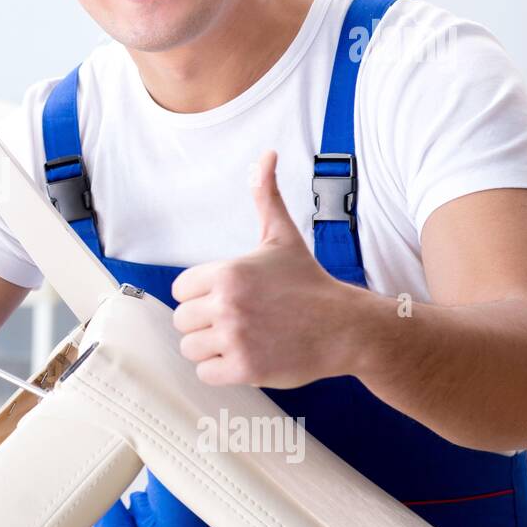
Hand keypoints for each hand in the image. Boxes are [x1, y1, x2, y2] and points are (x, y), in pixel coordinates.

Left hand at [170, 150, 355, 387]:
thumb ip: (265, 195)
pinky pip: (205, 372)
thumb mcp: (282, 236)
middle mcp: (227, 304)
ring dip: (211, 348)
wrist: (345, 328)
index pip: (181, 290)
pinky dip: (220, 370)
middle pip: (182, 321)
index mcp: (227, 272)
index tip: (229, 297)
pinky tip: (246, 357)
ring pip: (191, 348)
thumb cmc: (308, 283)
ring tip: (242, 339)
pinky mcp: (244, 368)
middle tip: (237, 321)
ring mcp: (235, 338)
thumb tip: (266, 154)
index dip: (201, 295)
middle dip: (205, 323)